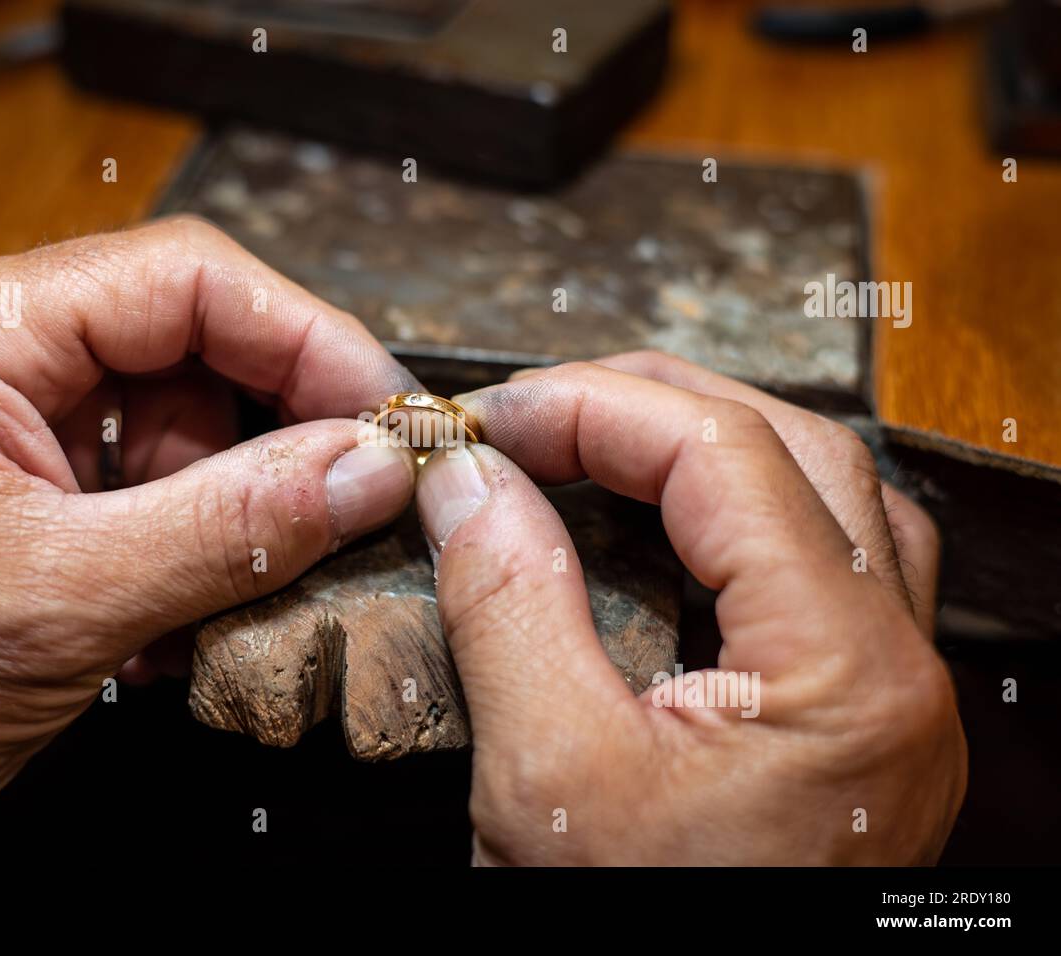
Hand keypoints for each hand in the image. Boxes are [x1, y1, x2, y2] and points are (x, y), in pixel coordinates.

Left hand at [0, 217, 418, 862]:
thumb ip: (235, 525)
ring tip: (253, 584)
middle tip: (358, 491)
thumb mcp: (68, 600)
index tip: (382, 409)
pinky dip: (202, 548)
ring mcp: (17, 425)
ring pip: (190, 424)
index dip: (305, 338)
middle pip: (195, 345)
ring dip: (240, 507)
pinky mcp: (39, 490)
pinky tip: (193, 616)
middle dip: (279, 430)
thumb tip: (363, 470)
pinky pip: (161, 487)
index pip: (184, 279)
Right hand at [415, 352, 965, 864]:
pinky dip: (748, 510)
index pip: (724, 459)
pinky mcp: (860, 717)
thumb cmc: (646, 939)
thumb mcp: (548, 779)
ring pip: (832, 494)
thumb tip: (470, 481)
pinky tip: (681, 521)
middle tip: (545, 410)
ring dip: (715, 444)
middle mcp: (899, 673)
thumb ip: (509, 603)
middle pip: (798, 450)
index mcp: (844, 675)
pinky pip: (833, 559)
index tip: (500, 419)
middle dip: (657, 405)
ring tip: (607, 437)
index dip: (597, 410)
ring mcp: (892, 695)